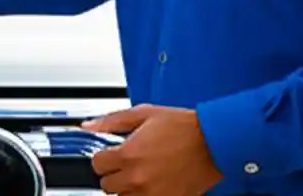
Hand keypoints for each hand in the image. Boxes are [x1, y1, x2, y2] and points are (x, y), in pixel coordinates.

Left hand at [83, 104, 222, 194]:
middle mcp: (137, 177)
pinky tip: (152, 183)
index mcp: (128, 154)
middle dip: (114, 174)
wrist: (214, 142)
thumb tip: (88, 126)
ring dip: (127, 188)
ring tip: (141, 174)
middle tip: (127, 164)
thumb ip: (111, 121)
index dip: (103, 158)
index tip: (111, 155)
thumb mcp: (143, 114)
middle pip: (107, 185)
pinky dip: (144, 195)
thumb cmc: (183, 127)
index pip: (97, 165)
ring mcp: (153, 193)